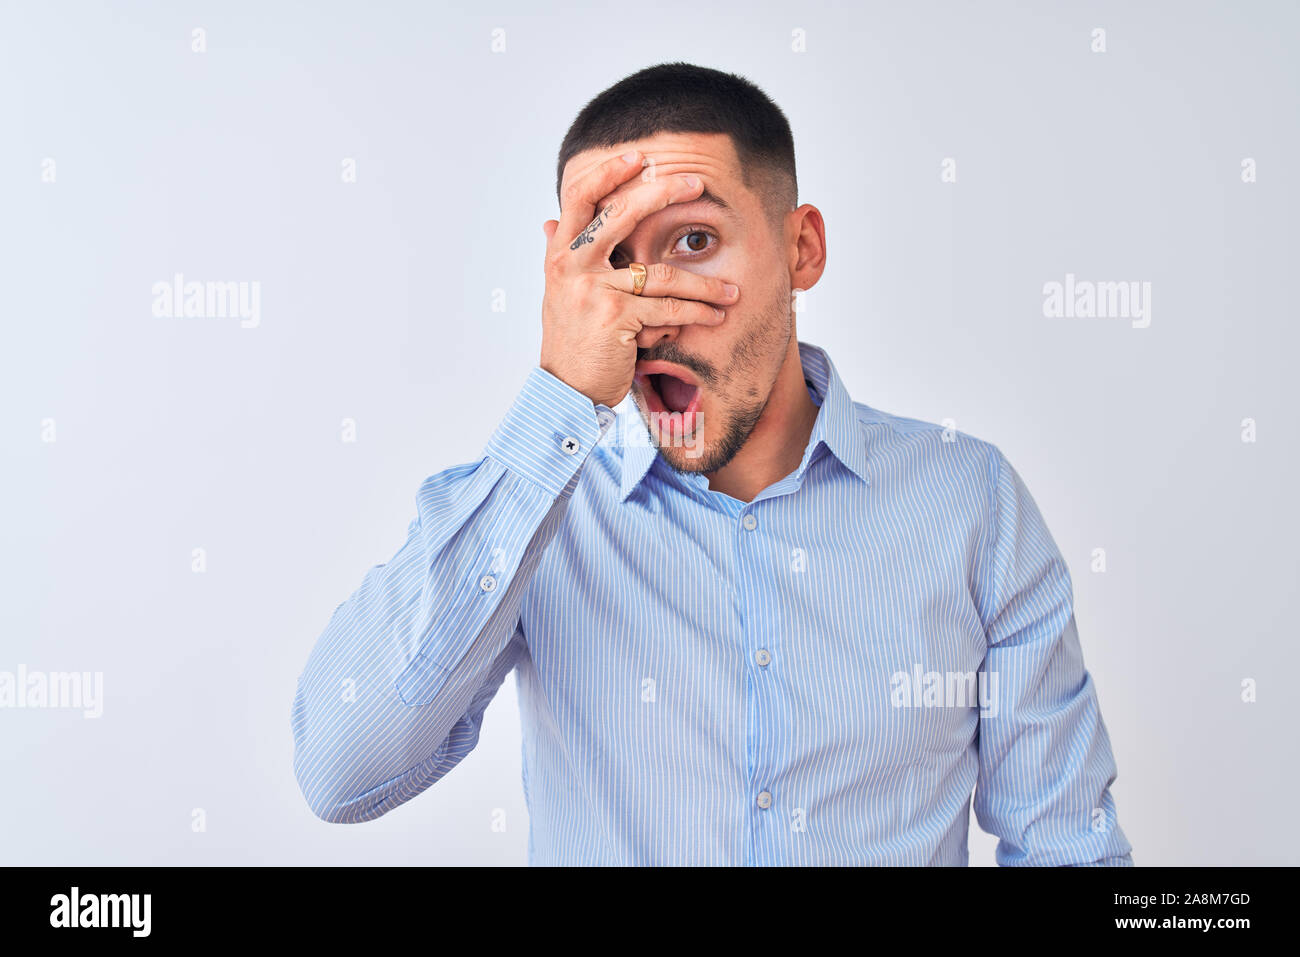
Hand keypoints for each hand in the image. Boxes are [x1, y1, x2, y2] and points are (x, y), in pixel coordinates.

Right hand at [539, 150, 739, 407]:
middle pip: (621, 214)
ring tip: (730, 290)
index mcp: (560, 255)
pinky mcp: (615, 318)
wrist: (567, 390)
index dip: (609, 171)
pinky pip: (667, 308)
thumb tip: (551, 221)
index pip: (580, 197)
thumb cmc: (571, 341)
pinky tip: (715, 316)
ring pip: (660, 273)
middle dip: (663, 193)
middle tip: (697, 184)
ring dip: (703, 284)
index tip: (641, 157)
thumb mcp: (560, 293)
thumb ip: (561, 255)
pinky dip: (696, 312)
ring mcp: (593, 291)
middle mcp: (572, 267)